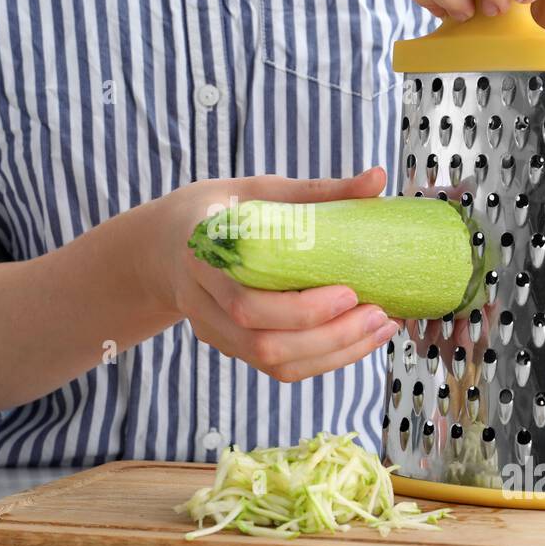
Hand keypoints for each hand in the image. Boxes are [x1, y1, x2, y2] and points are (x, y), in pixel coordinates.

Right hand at [148, 167, 400, 382]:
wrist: (166, 244)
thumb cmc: (216, 211)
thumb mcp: (258, 190)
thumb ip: (317, 190)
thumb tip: (377, 178)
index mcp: (202, 259)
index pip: (245, 303)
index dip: (300, 309)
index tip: (349, 292)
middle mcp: (202, 304)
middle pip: (262, 344)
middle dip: (329, 337)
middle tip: (378, 315)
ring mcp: (215, 332)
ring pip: (273, 364)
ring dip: (334, 354)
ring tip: (378, 329)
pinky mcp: (232, 346)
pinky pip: (278, 367)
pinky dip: (323, 359)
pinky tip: (356, 339)